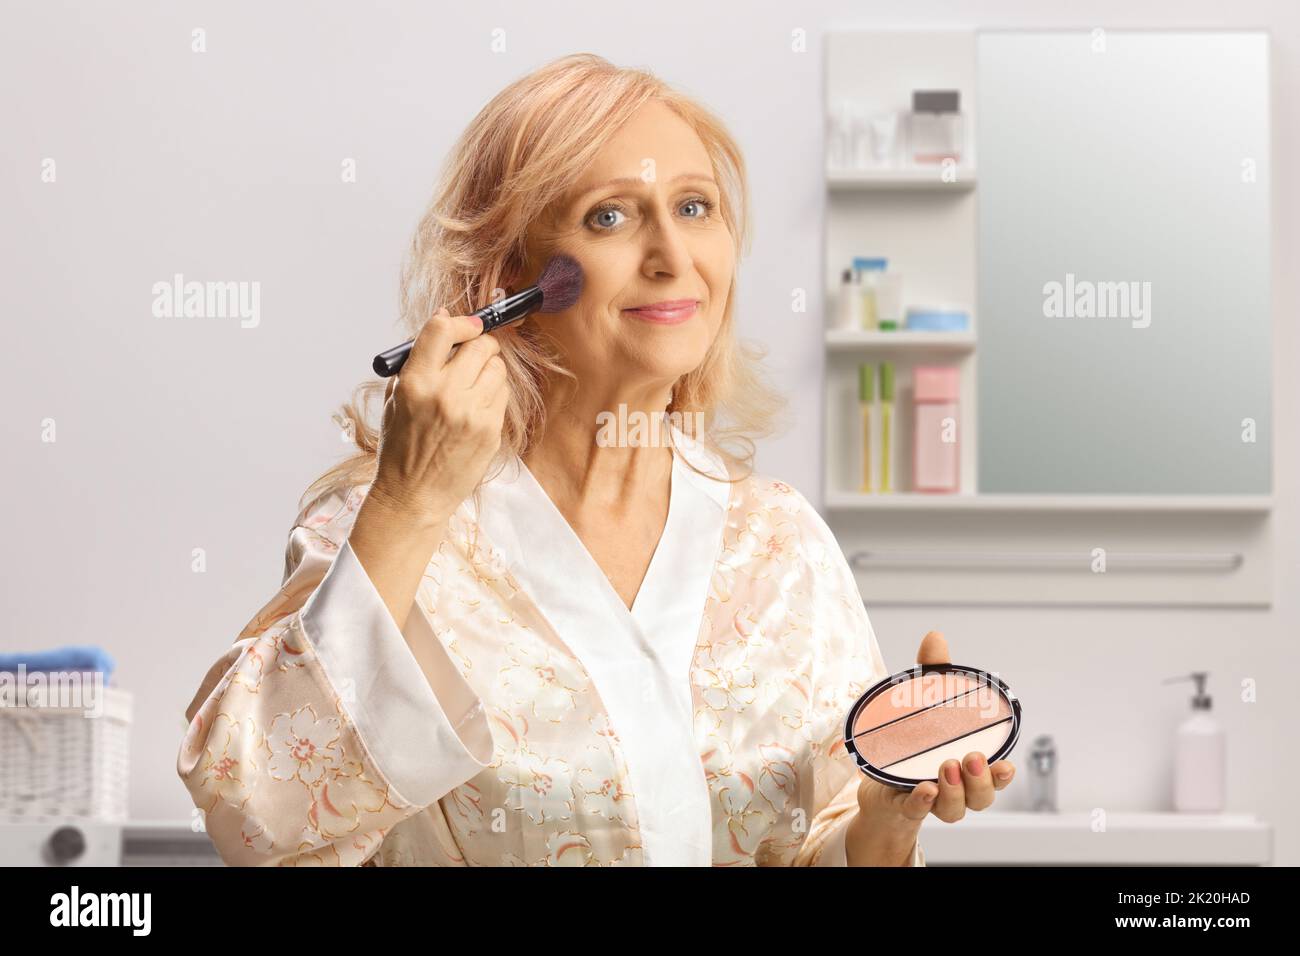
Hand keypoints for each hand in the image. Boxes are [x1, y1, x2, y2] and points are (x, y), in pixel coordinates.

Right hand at [368, 307, 509, 526]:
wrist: (414, 495)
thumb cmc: (402, 447)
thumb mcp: (396, 399)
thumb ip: (418, 361)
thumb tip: (443, 320)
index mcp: (415, 383)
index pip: (442, 330)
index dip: (461, 321)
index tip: (468, 324)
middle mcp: (445, 395)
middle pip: (480, 345)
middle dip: (480, 344)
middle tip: (475, 353)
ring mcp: (472, 413)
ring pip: (498, 367)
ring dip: (489, 369)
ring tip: (473, 385)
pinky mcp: (491, 430)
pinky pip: (503, 394)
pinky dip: (494, 393)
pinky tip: (477, 407)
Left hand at [845, 630, 1016, 865]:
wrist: (875, 778)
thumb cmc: (911, 741)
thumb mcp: (922, 703)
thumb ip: (931, 674)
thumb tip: (935, 637)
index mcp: (967, 767)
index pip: (995, 777)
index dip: (1003, 775)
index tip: (1005, 764)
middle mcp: (955, 790)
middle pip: (981, 798)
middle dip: (981, 781)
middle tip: (970, 758)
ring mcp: (930, 801)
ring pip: (953, 810)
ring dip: (955, 792)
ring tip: (947, 768)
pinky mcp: (902, 805)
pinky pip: (914, 810)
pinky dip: (921, 802)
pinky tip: (924, 789)